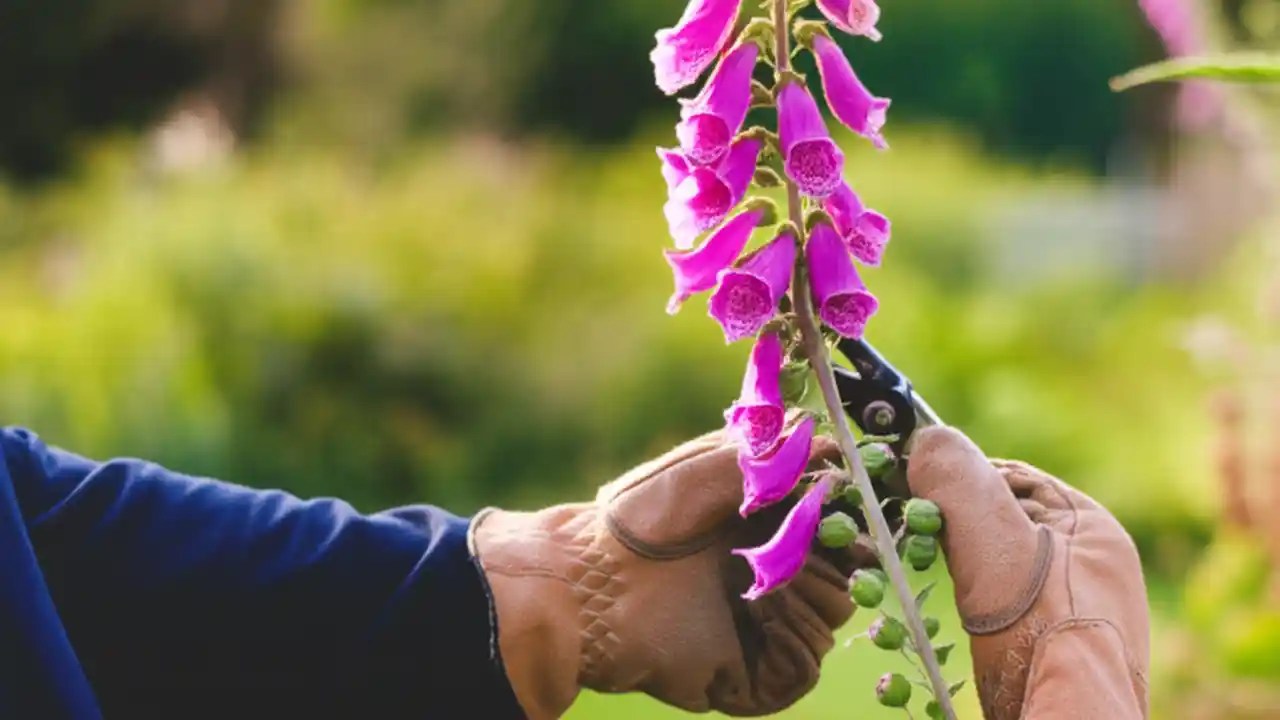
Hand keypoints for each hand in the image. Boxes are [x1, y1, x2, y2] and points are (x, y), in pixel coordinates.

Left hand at [469, 432, 870, 717]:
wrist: (594, 579)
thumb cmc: (639, 518)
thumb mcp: (705, 468)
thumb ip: (770, 455)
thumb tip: (831, 445)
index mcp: (762, 526)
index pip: (831, 523)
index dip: (847, 511)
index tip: (850, 495)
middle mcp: (768, 575)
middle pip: (845, 570)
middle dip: (842, 548)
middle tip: (823, 533)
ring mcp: (761, 625)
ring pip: (833, 614)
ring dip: (816, 586)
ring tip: (775, 569)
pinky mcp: (750, 670)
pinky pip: (804, 663)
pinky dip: (797, 632)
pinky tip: (765, 604)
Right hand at [907, 427, 1149, 719]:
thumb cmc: (1040, 631)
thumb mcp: (996, 544)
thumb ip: (961, 483)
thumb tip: (927, 436)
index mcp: (1094, 528)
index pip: (1014, 478)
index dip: (960, 477)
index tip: (913, 483)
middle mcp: (1092, 567)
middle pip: (1002, 524)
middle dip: (954, 526)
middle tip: (912, 532)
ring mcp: (1073, 612)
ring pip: (995, 569)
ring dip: (954, 568)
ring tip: (922, 572)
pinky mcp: (1050, 651)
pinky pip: (1000, 610)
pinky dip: (966, 606)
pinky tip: (944, 617)